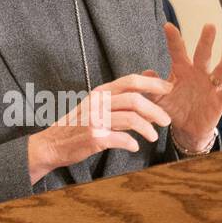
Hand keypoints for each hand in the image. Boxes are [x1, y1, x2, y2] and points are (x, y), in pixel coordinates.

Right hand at [26, 73, 172, 182]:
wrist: (52, 144)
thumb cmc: (79, 124)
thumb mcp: (99, 104)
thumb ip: (123, 94)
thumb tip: (150, 75)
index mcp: (101, 92)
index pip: (130, 81)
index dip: (152, 83)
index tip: (169, 89)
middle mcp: (98, 102)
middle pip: (134, 99)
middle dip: (155, 109)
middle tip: (167, 120)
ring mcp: (95, 119)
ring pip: (130, 119)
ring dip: (146, 128)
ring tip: (153, 136)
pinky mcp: (93, 137)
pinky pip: (119, 138)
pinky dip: (131, 143)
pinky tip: (134, 146)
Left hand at [146, 22, 221, 151]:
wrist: (187, 128)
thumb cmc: (174, 107)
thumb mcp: (160, 98)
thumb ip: (152, 87)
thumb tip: (145, 73)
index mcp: (182, 69)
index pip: (177, 51)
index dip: (173, 39)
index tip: (167, 26)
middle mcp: (198, 73)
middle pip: (203, 55)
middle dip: (206, 41)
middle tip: (209, 26)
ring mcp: (210, 87)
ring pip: (220, 72)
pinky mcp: (218, 102)